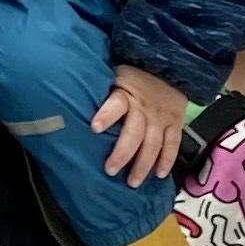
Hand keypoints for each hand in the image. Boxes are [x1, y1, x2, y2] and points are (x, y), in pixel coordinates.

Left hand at [93, 64, 184, 186]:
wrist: (171, 63)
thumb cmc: (134, 74)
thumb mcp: (114, 75)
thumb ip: (100, 89)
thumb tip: (69, 99)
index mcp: (126, 93)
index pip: (116, 105)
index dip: (106, 115)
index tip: (95, 128)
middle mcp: (145, 107)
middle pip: (134, 133)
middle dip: (122, 154)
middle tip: (111, 170)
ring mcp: (161, 116)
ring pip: (153, 144)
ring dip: (143, 165)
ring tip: (132, 182)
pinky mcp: (176, 122)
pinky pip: (173, 144)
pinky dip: (167, 160)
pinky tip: (159, 174)